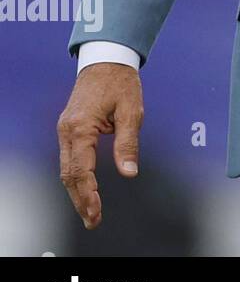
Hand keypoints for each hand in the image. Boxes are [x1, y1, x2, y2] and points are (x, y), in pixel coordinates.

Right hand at [57, 62, 143, 228]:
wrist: (106, 60)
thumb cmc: (121, 83)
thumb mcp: (131, 112)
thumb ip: (128, 143)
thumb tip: (129, 172)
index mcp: (80, 127)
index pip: (81, 169)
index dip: (88, 192)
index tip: (96, 210)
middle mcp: (67, 131)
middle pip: (68, 174)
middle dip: (80, 199)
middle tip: (93, 220)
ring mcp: (65, 130)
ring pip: (66, 169)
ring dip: (77, 191)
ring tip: (90, 211)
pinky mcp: (69, 129)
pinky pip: (69, 158)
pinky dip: (76, 177)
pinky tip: (85, 189)